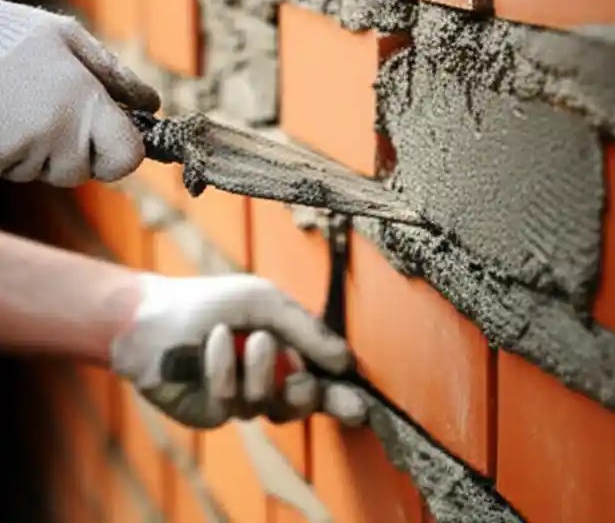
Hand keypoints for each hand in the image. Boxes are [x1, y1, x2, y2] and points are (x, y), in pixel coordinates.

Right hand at [0, 0, 159, 185]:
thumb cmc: (7, 34)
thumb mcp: (65, 36)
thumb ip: (113, 73)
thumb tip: (151, 105)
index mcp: (85, 100)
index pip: (127, 157)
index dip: (120, 154)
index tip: (107, 138)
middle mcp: (58, 131)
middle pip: (82, 171)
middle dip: (72, 153)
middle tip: (48, 114)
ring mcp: (22, 148)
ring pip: (43, 172)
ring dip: (36, 152)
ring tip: (16, 108)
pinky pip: (12, 170)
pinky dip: (9, 153)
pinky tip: (0, 119)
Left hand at [109, 273, 367, 428]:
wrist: (153, 315)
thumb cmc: (212, 302)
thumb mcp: (267, 303)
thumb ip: (308, 330)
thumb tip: (345, 361)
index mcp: (289, 354)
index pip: (324, 383)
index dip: (343, 399)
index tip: (360, 409)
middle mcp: (268, 380)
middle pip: (304, 404)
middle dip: (305, 391)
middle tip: (300, 377)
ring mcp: (240, 399)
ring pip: (268, 403)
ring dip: (260, 368)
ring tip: (247, 338)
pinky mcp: (212, 413)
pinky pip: (231, 402)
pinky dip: (225, 367)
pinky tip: (213, 341)